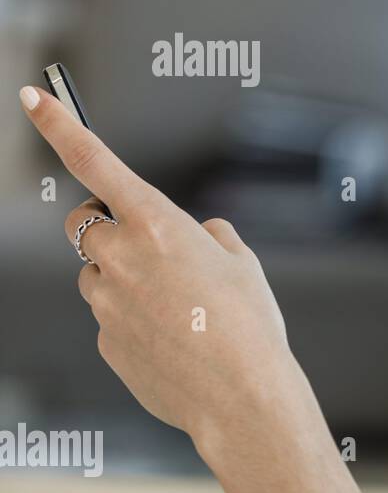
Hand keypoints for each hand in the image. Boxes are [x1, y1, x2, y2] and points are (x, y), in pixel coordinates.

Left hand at [19, 84, 294, 443]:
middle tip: (145, 247)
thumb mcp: (244, 264)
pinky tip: (176, 343)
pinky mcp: (105, 342)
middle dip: (105, 227)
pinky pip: (112, 320)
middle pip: (85, 225)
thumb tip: (199, 238)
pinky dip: (137, 324)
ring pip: (97, 276)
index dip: (59, 124)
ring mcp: (107, 302)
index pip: (95, 161)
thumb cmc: (251, 326)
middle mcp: (121, 257)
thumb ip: (212, 238)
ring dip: (125, 281)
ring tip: (179, 311)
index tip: (31, 95)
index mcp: (158, 224)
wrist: (242, 397)